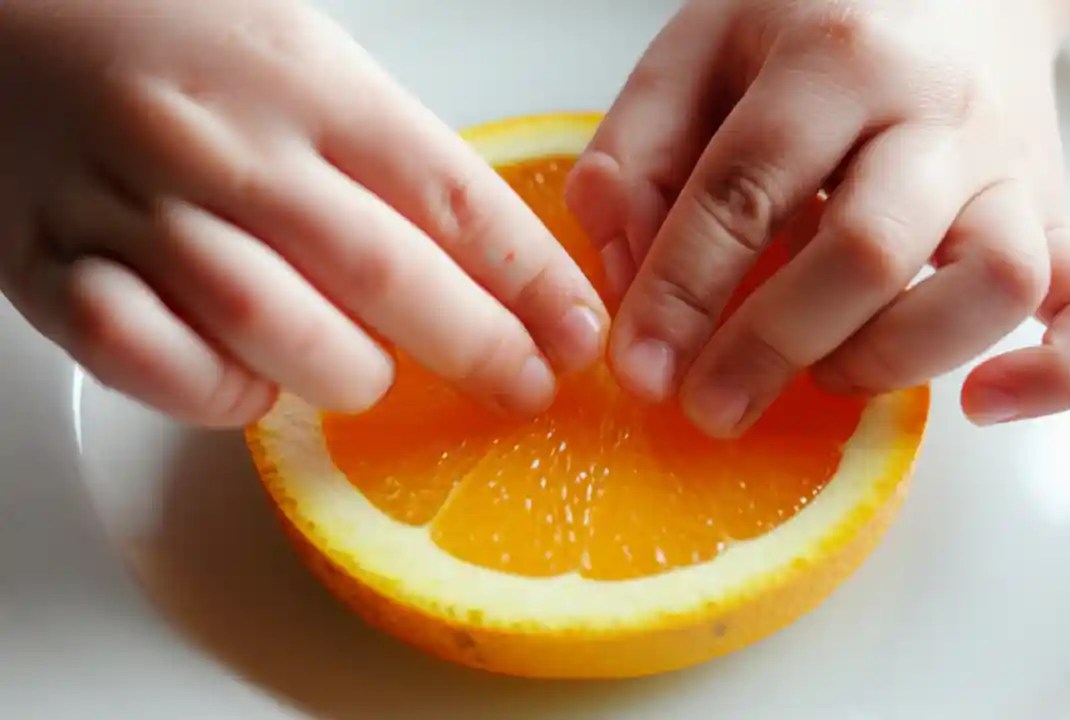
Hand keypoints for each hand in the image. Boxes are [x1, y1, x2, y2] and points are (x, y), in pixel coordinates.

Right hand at [0, 0, 607, 425]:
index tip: (579, 332)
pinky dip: (212, 390)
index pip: (450, 192)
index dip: (530, 278)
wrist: (12, 10)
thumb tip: (489, 267)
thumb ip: (383, 154)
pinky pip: (146, 358)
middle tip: (524, 386)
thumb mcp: (304, 58)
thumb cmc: (180, 40)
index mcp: (306, 81)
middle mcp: (226, 144)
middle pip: (379, 270)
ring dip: (344, 373)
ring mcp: (131, 205)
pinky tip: (248, 380)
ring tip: (371, 376)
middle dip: (475, 346)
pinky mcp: (50, 264)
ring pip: (266, 322)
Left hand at [566, 0, 1069, 437]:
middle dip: (773, 347)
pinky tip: (981, 406)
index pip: (746, 187)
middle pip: (868, 250)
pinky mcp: (1060, 217)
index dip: (681, 291)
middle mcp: (936, 114)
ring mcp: (1011, 169)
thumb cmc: (815, 24)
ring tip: (829, 376)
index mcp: (834, 60)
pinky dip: (1059, 375)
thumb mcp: (701, 52)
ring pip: (993, 284)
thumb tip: (619, 273)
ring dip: (895, 359)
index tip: (641, 370)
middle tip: (710, 406)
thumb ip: (638, 151)